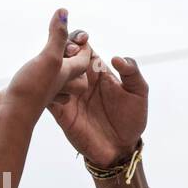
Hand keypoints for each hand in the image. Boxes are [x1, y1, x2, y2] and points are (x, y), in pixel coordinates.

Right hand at [0, 8, 91, 118]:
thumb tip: (64, 11)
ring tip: (54, 57)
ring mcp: (46, 91)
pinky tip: (34, 74)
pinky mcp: (31, 96)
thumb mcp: (50, 58)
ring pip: (59, 80)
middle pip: (75, 71)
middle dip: (74, 59)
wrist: (12, 116)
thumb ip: (58, 37)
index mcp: (69, 76)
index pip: (84, 59)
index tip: (81, 34)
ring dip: (58, 69)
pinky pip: (42, 86)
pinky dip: (42, 78)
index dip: (82, 45)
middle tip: (70, 45)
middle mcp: (60, 84)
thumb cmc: (33, 89)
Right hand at [46, 31, 147, 166]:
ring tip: (66, 68)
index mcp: (96, 71)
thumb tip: (116, 58)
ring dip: (55, 66)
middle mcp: (79, 79)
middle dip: (63, 48)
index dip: (79, 38)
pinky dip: (48, 88)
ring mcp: (68, 94)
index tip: (84, 39)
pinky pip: (47, 95)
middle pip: (63, 55)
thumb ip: (133, 73)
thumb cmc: (131, 120)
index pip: (82, 47)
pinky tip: (58, 88)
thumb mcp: (139, 94)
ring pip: (52, 72)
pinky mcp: (61, 111)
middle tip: (71, 51)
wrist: (121, 149)